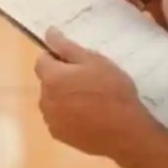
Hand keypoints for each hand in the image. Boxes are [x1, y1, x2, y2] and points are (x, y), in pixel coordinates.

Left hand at [35, 28, 156, 157]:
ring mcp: (50, 119)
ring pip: (52, 100)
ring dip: (63, 97)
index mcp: (52, 78)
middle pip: (47, 80)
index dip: (58, 58)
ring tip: (89, 101)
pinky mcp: (59, 135)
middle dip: (61, 78)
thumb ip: (67, 46)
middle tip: (88, 81)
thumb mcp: (94, 61)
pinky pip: (58, 118)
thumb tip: (48, 32)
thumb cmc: (112, 91)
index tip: (79, 63)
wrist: (125, 132)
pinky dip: (67, 115)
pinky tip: (87, 117)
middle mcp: (44, 99)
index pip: (42, 59)